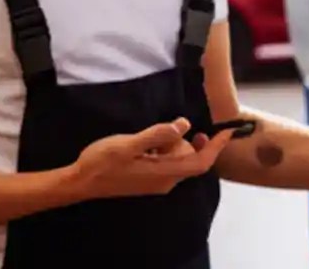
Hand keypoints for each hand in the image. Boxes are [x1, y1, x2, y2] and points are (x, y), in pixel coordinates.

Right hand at [71, 118, 232, 200]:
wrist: (81, 182)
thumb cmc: (102, 162)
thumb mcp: (129, 143)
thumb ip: (158, 134)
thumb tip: (184, 124)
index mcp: (164, 173)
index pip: (201, 162)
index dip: (217, 147)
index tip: (227, 130)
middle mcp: (165, 182)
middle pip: (191, 159)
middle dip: (187, 141)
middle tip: (168, 127)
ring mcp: (156, 183)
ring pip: (178, 160)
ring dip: (173, 144)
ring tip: (150, 136)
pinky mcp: (148, 180)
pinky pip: (167, 163)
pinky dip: (164, 150)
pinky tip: (146, 143)